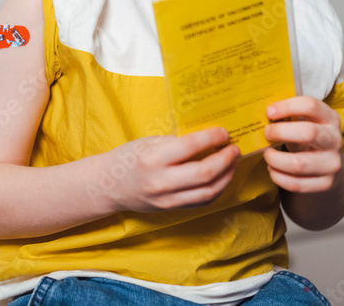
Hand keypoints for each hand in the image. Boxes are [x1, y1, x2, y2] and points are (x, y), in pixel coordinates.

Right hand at [101, 127, 239, 212]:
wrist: (110, 186)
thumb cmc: (129, 158)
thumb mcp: (148, 142)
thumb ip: (176, 142)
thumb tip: (207, 137)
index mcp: (153, 159)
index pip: (190, 146)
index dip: (211, 138)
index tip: (223, 132)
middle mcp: (161, 182)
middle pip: (204, 173)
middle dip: (225, 159)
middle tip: (234, 148)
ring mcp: (168, 199)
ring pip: (209, 192)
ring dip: (227, 176)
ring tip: (233, 162)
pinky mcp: (172, 210)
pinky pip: (203, 202)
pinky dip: (218, 189)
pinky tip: (222, 177)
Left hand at [262, 96, 343, 192]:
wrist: (328, 164)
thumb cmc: (308, 137)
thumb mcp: (304, 122)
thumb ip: (287, 116)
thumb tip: (257, 113)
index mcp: (329, 118)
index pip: (311, 105)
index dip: (287, 106)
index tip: (269, 112)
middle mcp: (334, 140)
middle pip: (308, 133)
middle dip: (280, 132)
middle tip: (266, 133)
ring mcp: (332, 164)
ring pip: (299, 164)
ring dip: (275, 160)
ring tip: (267, 155)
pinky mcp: (326, 184)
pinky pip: (296, 184)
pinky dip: (278, 177)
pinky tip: (272, 170)